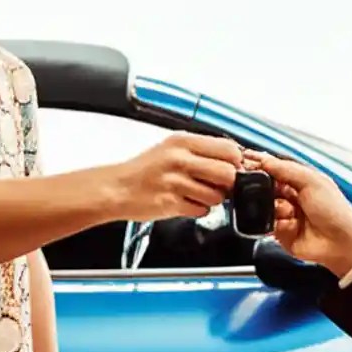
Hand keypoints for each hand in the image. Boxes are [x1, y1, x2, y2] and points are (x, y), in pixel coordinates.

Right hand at [112, 132, 241, 220]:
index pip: (229, 149)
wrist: (116, 188)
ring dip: (211, 199)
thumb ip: (202, 151)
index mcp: (182, 141)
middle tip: (216, 184)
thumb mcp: (172, 148)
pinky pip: (202, 210)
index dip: (234, 162)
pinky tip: (185, 202)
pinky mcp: (171, 203)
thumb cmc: (144, 170)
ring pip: (217, 195)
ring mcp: (175, 182)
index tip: (230, 168)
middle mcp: (179, 159)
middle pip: (228, 173)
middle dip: (227, 183)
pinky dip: (198, 210)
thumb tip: (235, 160)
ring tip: (195, 194)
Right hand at [254, 153, 351, 276]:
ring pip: (264, 206)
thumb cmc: (335, 211)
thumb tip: (264, 159)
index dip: (260, 165)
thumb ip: (286, 169)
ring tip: (292, 213)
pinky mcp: (280, 232)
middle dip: (265, 189)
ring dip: (277, 209)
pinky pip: (268, 224)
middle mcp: (290, 196)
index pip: (273, 168)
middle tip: (275, 192)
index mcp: (299, 180)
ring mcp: (284, 214)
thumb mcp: (312, 181)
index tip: (245, 163)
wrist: (341, 244)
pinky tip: (293, 226)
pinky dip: (280, 224)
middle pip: (264, 187)